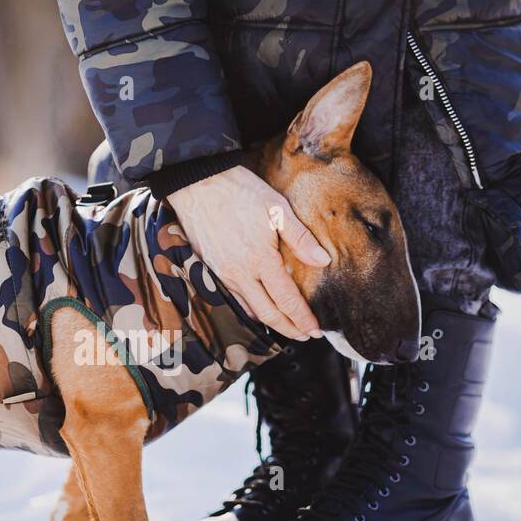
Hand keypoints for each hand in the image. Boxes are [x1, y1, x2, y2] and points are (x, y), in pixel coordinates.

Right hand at [167, 166, 329, 340]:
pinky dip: (251, 309)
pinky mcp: (211, 269)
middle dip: (288, 329)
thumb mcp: (277, 208)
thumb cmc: (238, 191)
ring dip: (270, 321)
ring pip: (249, 308)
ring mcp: (223, 273)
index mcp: (260, 259)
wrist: (196, 184)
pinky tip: (260, 307)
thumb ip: (300, 238)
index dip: (302, 318)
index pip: (286, 300)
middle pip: (267, 313)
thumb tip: (323, 260)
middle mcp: (240, 273)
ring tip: (286, 325)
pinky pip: (235, 298)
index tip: (315, 330)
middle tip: (305, 335)